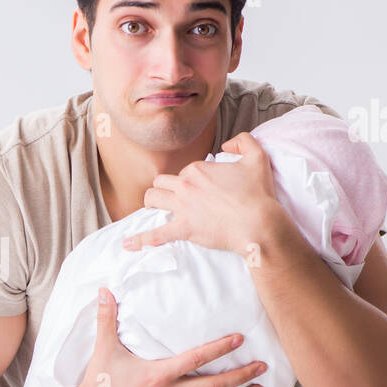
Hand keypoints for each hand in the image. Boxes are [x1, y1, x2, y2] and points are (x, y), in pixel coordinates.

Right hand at [60, 286, 267, 386]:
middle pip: (214, 385)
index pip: (196, 359)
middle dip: (241, 376)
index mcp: (159, 374)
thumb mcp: (104, 348)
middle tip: (262, 367)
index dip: (220, 348)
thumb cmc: (99, 382)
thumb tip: (105, 289)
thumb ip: (107, 318)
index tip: (240, 339)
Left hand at [121, 131, 279, 255]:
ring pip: (152, 199)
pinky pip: (156, 235)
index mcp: (198, 169)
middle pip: (162, 182)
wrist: (258, 223)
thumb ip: (244, 142)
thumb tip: (227, 144)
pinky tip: (127, 244)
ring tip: (153, 207)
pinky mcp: (183, 228)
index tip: (202, 189)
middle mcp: (186, 185)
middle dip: (164, 188)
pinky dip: (140, 240)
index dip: (191, 179)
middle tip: (170, 196)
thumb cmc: (258, 194)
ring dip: (151, 202)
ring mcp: (182, 207)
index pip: (184, 171)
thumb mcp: (257, 158)